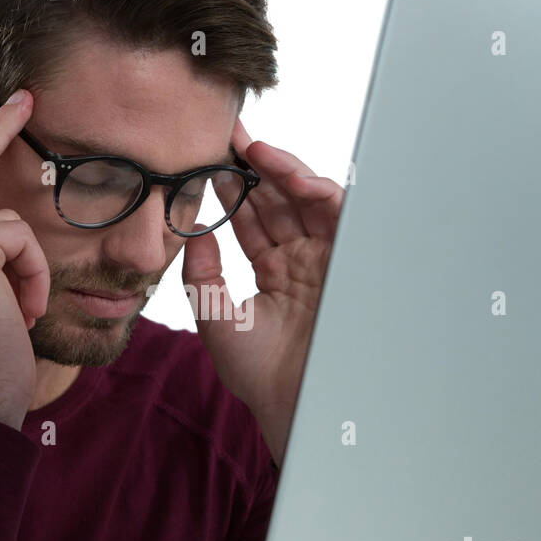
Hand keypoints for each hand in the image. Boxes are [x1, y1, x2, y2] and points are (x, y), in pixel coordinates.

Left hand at [180, 118, 344, 463]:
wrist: (295, 404)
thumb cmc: (259, 374)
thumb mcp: (215, 317)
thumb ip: (203, 274)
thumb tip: (193, 228)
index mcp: (274, 273)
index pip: (252, 220)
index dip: (231, 189)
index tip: (204, 160)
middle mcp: (302, 261)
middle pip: (278, 202)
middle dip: (253, 168)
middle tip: (223, 136)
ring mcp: (326, 259)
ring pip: (305, 200)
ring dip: (280, 170)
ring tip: (249, 148)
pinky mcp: (347, 260)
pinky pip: (336, 213)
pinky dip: (314, 187)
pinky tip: (285, 172)